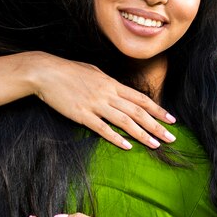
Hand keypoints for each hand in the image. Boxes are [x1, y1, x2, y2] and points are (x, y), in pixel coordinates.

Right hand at [29, 53, 176, 149]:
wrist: (46, 72)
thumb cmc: (69, 71)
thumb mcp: (94, 72)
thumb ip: (108, 82)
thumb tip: (119, 90)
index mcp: (112, 84)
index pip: (141, 99)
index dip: (158, 110)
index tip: (171, 120)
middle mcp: (108, 94)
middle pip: (138, 112)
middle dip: (157, 126)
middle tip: (171, 138)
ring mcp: (96, 105)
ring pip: (125, 122)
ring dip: (142, 135)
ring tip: (155, 145)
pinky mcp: (82, 115)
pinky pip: (102, 129)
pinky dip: (116, 138)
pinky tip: (128, 146)